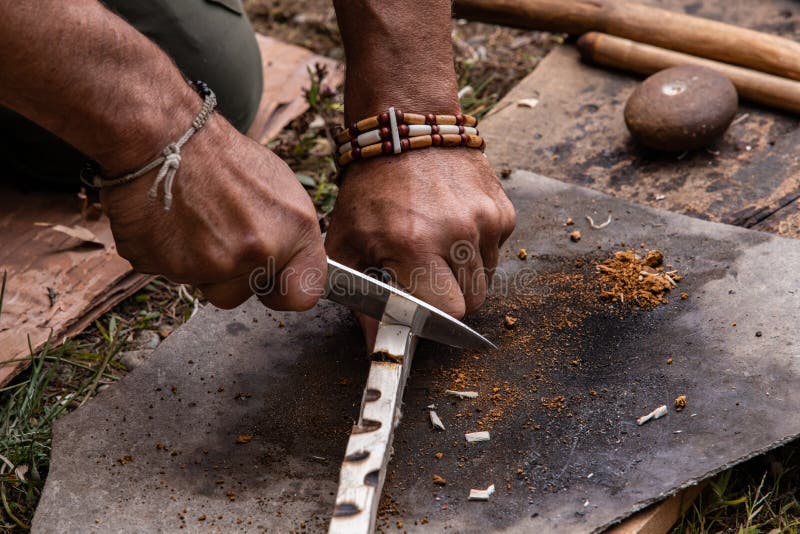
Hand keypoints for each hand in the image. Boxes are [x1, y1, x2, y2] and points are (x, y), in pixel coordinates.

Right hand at [101, 115, 326, 309]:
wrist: (163, 137)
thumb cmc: (221, 157)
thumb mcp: (279, 188)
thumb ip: (288, 234)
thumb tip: (290, 262)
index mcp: (296, 230)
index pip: (304, 294)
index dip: (285, 290)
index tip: (273, 284)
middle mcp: (262, 251)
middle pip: (247, 292)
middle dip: (233, 273)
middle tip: (219, 230)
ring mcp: (218, 264)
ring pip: (210, 288)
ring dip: (201, 266)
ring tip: (193, 222)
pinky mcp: (174, 269)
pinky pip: (174, 276)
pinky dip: (169, 256)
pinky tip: (170, 223)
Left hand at [325, 148, 515, 320]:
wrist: (405, 132)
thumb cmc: (371, 190)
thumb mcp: (349, 242)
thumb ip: (359, 299)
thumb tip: (374, 344)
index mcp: (415, 244)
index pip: (447, 313)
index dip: (434, 320)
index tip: (420, 310)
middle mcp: (457, 232)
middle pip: (473, 303)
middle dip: (452, 301)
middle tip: (429, 281)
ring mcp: (485, 219)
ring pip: (487, 279)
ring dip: (465, 276)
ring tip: (439, 250)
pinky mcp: (503, 210)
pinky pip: (497, 251)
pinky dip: (479, 250)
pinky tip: (454, 228)